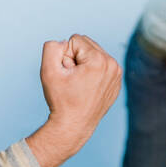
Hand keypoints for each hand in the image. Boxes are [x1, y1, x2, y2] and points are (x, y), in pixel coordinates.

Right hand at [40, 34, 121, 150]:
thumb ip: (52, 47)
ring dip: (83, 65)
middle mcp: (113, 65)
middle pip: (86, 44)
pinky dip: (92, 73)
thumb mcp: (48, 71)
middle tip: (73, 80)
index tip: (68, 76)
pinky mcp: (117, 81)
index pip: (75, 40)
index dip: (65, 57)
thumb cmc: (61, 100)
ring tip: (79, 84)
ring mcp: (117, 74)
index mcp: (99, 60)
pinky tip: (87, 88)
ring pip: (93, 54)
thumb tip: (64, 42)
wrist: (74, 126)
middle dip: (75, 58)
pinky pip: (101, 65)